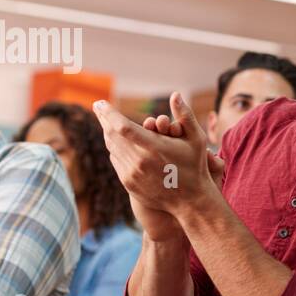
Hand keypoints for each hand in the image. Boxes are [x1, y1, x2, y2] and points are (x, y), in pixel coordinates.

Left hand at [94, 94, 219, 224]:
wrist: (190, 201)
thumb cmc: (195, 166)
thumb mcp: (197, 139)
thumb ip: (185, 115)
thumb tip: (175, 94)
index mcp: (154, 148)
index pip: (122, 126)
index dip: (108, 113)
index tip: (100, 103)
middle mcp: (139, 161)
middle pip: (112, 135)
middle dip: (104, 119)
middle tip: (98, 107)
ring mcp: (132, 174)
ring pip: (112, 148)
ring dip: (108, 133)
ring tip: (106, 122)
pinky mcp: (129, 183)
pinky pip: (116, 160)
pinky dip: (114, 148)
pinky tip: (116, 141)